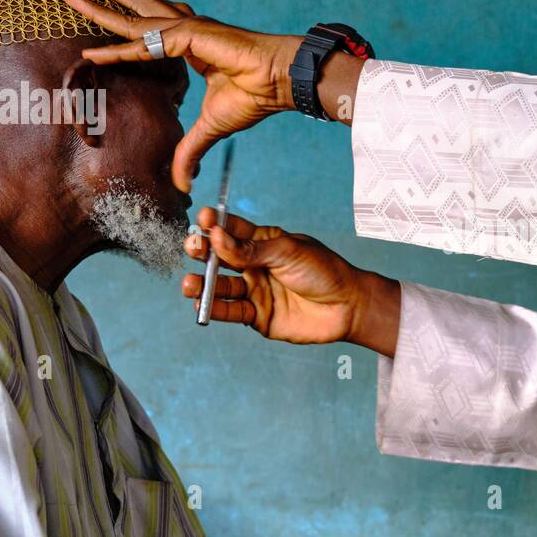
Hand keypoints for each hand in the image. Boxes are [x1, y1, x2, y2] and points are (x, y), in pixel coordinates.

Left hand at [62, 0, 297, 191]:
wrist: (280, 83)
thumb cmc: (256, 96)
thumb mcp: (211, 126)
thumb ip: (191, 150)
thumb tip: (183, 184)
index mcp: (192, 45)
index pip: (150, 35)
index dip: (123, 36)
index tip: (99, 35)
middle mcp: (186, 30)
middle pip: (137, 9)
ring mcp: (187, 29)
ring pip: (135, 13)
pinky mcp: (190, 36)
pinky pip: (145, 45)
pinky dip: (118, 51)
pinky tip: (91, 54)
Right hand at [182, 207, 400, 356]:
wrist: (347, 306)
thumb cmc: (323, 271)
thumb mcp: (287, 251)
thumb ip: (250, 249)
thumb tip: (217, 238)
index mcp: (263, 242)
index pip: (232, 230)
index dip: (215, 225)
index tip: (203, 220)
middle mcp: (254, 265)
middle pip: (219, 258)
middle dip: (202, 252)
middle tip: (193, 248)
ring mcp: (254, 291)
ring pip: (220, 286)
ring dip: (202, 284)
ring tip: (189, 283)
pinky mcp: (257, 316)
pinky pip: (231, 312)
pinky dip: (215, 309)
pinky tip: (201, 304)